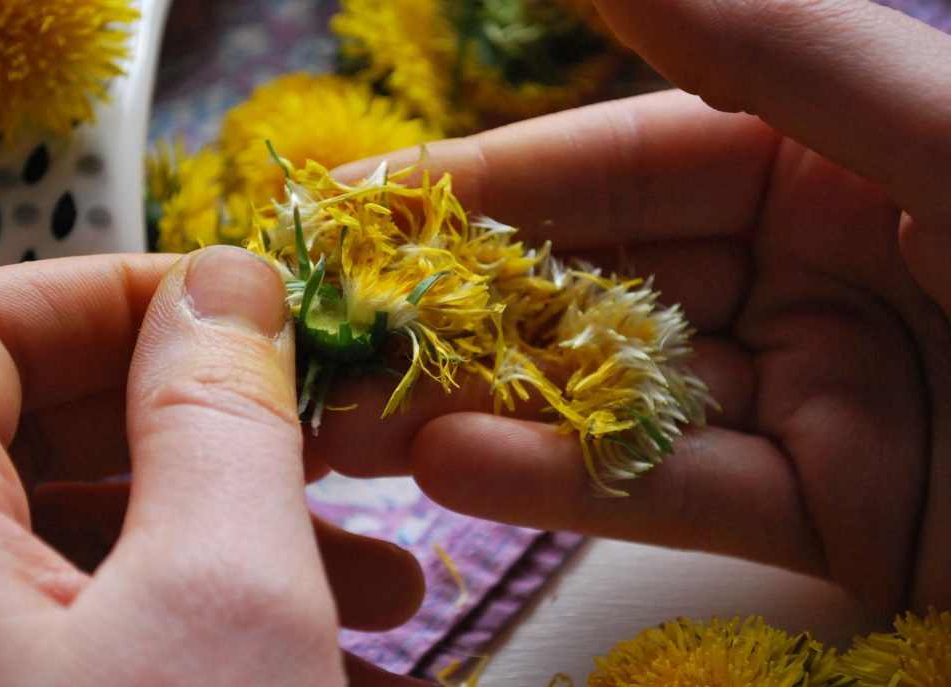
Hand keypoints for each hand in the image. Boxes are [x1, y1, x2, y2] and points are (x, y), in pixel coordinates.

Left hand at [0, 247, 424, 685]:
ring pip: (103, 546)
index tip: (246, 314)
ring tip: (377, 584)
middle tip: (325, 445)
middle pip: (48, 437)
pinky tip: (341, 656)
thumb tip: (229, 284)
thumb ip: (220, 412)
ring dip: (252, 544)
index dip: (120, 297)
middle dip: (219, 434)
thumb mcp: (222, 597)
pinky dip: (226, 625)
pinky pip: (117, 631)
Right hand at [312, 0, 950, 618]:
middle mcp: (810, 270)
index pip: (617, 165)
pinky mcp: (832, 516)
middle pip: (597, 289)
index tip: (369, 209)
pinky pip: (682, 493)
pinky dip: (572, 485)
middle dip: (459, 316)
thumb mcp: (938, 134)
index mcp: (829, 155)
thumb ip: (765, 45)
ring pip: (619, 402)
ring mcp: (813, 398)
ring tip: (359, 418)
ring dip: (484, 411)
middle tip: (333, 336)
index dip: (488, 186)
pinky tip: (461, 470)